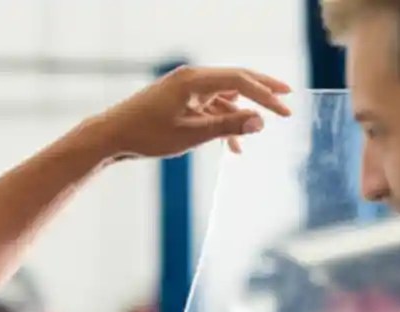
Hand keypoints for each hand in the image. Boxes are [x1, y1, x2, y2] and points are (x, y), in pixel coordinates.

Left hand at [89, 65, 292, 159]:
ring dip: (240, 113)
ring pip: (223, 96)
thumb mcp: (192, 134)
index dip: (266, 96)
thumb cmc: (147, 135)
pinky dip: (222, 121)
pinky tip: (232, 145)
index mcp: (195, 80)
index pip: (241, 81)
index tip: (285, 112)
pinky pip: (209, 106)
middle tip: (287, 97)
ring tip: (255, 131)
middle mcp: (191, 78)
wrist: (112, 136)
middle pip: (236, 79)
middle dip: (262, 90)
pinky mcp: (179, 100)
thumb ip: (228, 126)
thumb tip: (260, 122)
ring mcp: (185, 88)